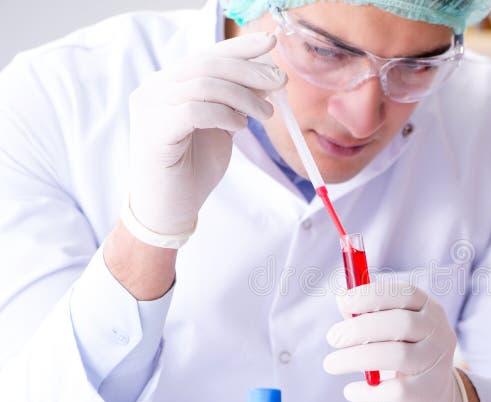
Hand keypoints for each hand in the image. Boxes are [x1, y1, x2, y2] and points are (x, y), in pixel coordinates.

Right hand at [127, 32, 284, 238]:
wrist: (169, 209)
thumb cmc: (192, 169)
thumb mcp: (222, 126)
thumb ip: (236, 101)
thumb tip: (267, 77)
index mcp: (170, 83)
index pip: (207, 55)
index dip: (240, 48)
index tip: (272, 43)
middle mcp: (155, 89)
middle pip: (208, 64)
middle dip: (250, 71)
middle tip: (279, 84)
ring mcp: (150, 108)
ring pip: (204, 84)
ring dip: (244, 96)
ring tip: (264, 114)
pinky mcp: (154, 131)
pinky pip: (195, 110)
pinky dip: (224, 114)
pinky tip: (239, 127)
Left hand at [324, 281, 468, 401]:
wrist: (434, 390)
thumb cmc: (402, 348)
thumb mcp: (389, 326)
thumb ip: (365, 311)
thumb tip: (342, 297)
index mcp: (429, 308)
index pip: (406, 293)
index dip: (373, 295)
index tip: (343, 302)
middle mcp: (439, 332)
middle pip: (402, 324)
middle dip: (360, 328)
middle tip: (332, 337)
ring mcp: (437, 363)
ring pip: (398, 356)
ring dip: (357, 358)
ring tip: (331, 364)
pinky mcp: (429, 392)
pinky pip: (397, 392)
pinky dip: (368, 391)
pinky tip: (350, 390)